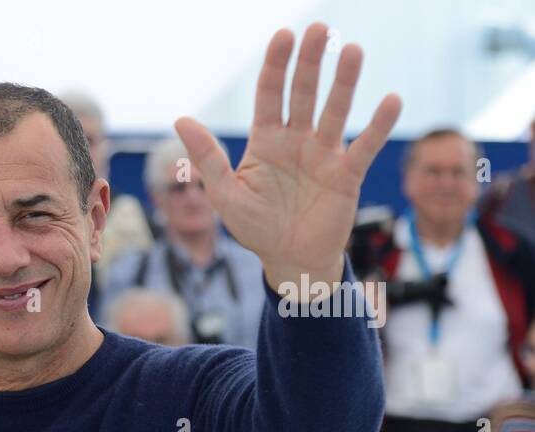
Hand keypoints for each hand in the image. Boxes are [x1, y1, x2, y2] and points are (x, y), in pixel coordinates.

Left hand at [174, 23, 400, 295]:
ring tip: (352, 51)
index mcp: (266, 141)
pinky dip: (379, 125)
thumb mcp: (224, 195)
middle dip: (310, 62)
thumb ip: (207, 158)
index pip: (270, 95)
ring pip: (335, 112)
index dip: (276, 66)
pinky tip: (391, 99)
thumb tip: (181, 119)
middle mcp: (297, 141)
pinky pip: (365, 146)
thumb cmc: (255, 227)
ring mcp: (324, 154)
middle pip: (303, 93)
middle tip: (318, 29)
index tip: (282, 36)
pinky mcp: (347, 175)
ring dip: (344, 82)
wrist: (289, 260)